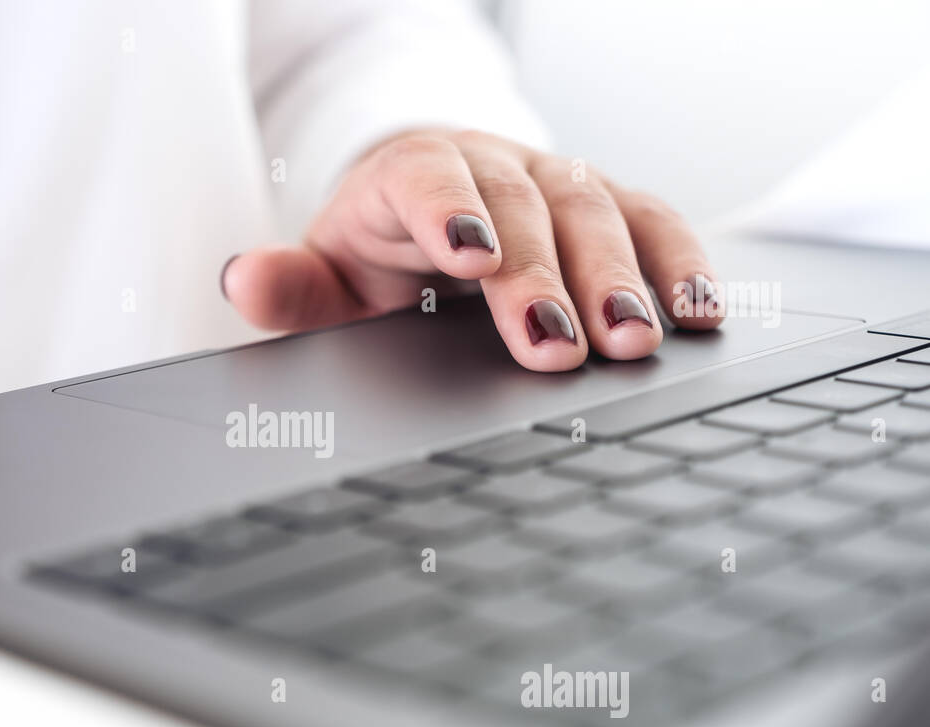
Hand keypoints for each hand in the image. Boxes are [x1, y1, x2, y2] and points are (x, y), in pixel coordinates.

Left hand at [220, 129, 721, 371]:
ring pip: (596, 209)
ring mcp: (553, 180)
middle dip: (547, 275)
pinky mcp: (605, 204)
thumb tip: (243, 281)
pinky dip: (680, 262)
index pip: (429, 179)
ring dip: (623, 275)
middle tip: (563, 343)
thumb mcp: (328, 275)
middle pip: (524, 206)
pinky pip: (651, 220)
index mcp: (411, 174)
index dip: (451, 212)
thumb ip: (290, 286)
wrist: (430, 215)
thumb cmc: (380, 252)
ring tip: (637, 338)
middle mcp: (490, 167)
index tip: (470, 258)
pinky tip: (700, 311)